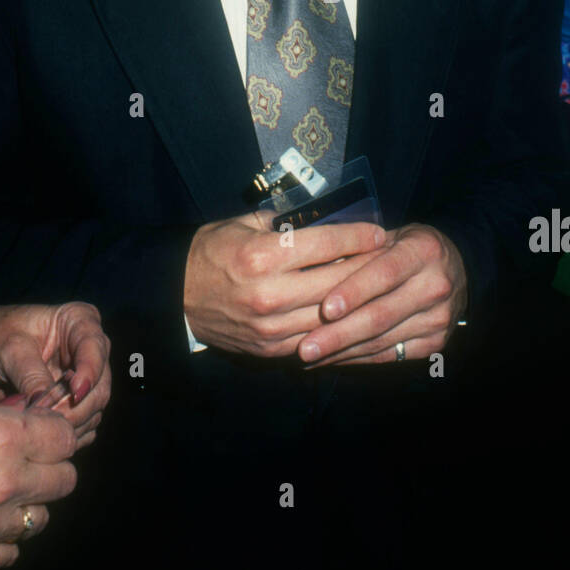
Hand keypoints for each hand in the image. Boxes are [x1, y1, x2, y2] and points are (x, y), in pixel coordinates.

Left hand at [0, 302, 110, 448]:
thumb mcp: (11, 349)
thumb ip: (31, 375)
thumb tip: (46, 404)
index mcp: (80, 322)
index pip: (95, 347)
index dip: (90, 371)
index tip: (74, 392)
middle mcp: (89, 351)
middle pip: (99, 386)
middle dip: (75, 407)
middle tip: (47, 420)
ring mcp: (86, 380)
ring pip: (94, 410)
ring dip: (70, 425)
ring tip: (39, 429)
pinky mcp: (77, 404)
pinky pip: (83, 426)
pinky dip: (67, 435)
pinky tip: (46, 436)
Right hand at [0, 402, 76, 569]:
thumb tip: (19, 420)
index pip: (65, 438)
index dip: (54, 434)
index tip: (42, 434)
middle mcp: (4, 482)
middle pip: (65, 480)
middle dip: (50, 469)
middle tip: (27, 464)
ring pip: (41, 519)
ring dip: (28, 506)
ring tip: (0, 495)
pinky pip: (10, 552)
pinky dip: (2, 540)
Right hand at [183, 212, 387, 356]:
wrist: (175, 299)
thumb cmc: (211, 252)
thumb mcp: (243, 224)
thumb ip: (284, 223)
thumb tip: (325, 220)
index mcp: (263, 255)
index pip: (325, 244)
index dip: (358, 236)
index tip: (380, 232)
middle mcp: (270, 293)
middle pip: (337, 281)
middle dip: (370, 268)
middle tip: (394, 259)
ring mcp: (272, 326)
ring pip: (333, 315)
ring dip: (361, 301)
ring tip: (384, 288)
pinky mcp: (272, 349)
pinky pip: (317, 338)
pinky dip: (340, 327)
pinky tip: (358, 316)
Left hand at [296, 223, 466, 367]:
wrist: (455, 270)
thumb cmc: (408, 248)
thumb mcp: (389, 237)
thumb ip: (357, 252)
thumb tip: (310, 270)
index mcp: (425, 251)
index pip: (384, 274)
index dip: (354, 291)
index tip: (325, 309)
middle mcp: (436, 286)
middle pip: (381, 314)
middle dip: (338, 334)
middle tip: (304, 347)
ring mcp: (438, 319)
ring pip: (381, 340)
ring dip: (340, 350)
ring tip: (309, 354)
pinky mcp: (434, 344)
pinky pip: (388, 355)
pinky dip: (355, 358)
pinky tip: (330, 358)